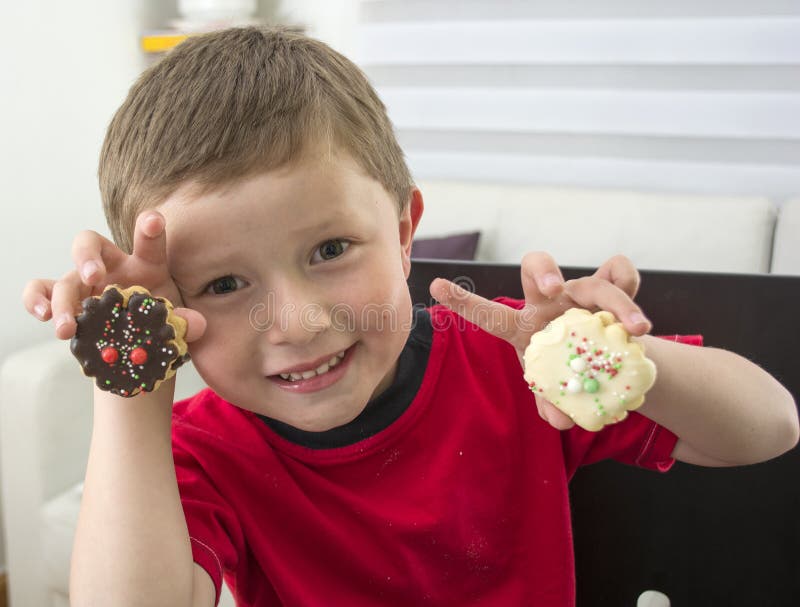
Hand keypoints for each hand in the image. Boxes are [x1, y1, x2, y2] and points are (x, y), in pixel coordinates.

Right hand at [22, 211, 205, 342]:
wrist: (142, 353)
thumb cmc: (162, 329)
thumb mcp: (178, 326)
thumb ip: (187, 323)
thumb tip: (196, 324)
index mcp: (148, 266)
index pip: (150, 243)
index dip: (150, 229)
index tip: (153, 221)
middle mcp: (113, 268)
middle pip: (92, 245)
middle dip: (88, 257)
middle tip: (95, 278)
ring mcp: (86, 284)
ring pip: (65, 279)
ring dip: (63, 301)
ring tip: (67, 328)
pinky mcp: (66, 303)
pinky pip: (41, 292)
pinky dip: (37, 300)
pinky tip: (44, 316)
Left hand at [429, 252, 651, 429]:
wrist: (607, 363)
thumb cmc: (567, 373)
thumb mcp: (555, 391)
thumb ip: (551, 404)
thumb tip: (560, 420)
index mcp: (523, 325)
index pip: (491, 312)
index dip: (464, 301)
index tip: (436, 286)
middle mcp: (549, 301)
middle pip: (536, 264)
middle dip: (543, 270)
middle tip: (553, 290)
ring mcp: (582, 291)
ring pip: (593, 278)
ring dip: (616, 302)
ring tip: (635, 330)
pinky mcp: (614, 288)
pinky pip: (621, 273)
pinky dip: (631, 288)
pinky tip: (639, 318)